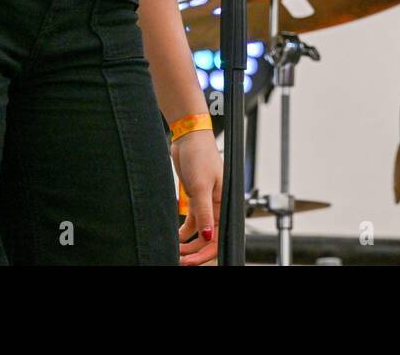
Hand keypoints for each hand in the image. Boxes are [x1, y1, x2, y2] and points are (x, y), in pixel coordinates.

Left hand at [171, 128, 221, 265]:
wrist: (188, 137)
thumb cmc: (200, 155)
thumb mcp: (202, 185)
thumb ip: (204, 212)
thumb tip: (208, 237)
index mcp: (224, 203)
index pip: (219, 237)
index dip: (206, 253)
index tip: (190, 261)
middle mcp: (217, 206)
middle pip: (209, 239)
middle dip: (195, 252)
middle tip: (179, 259)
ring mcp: (206, 203)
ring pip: (199, 233)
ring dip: (187, 244)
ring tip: (174, 250)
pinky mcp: (195, 199)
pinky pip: (192, 223)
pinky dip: (184, 233)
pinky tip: (175, 239)